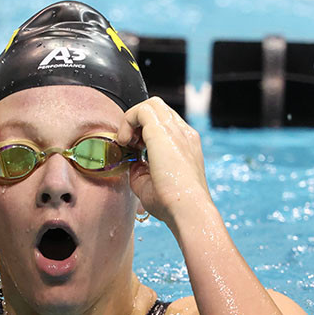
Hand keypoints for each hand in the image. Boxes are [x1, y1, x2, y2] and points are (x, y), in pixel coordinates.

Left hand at [116, 97, 211, 229]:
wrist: (188, 209)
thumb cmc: (172, 204)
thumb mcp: (152, 184)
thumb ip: (141, 169)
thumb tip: (131, 162)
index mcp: (187, 145)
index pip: (165, 124)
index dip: (145, 132)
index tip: (137, 151)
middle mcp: (184, 133)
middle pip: (159, 109)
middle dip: (139, 123)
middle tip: (131, 146)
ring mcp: (176, 130)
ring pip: (152, 105)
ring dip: (134, 120)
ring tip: (127, 143)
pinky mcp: (162, 131)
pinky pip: (141, 111)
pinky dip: (128, 121)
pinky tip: (125, 142)